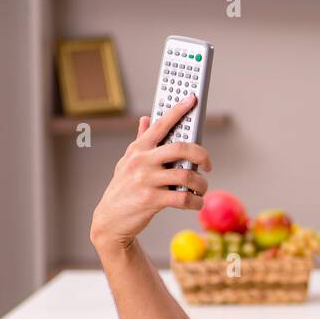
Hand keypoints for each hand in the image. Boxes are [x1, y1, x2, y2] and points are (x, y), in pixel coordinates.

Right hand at [90, 94, 212, 255]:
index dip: (178, 110)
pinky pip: (183, 198)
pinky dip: (195, 202)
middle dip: (202, 154)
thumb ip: (140, 141)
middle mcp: (142, 161)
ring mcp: (146, 180)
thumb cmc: (123, 188)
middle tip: (209, 165)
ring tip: (201, 189)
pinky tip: (196, 203)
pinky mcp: (151, 200)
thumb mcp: (127, 162)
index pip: (160, 124)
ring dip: (201, 184)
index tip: (192, 99)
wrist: (110, 220)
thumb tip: (146, 119)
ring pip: (186, 176)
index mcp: (139, 148)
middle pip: (181, 148)